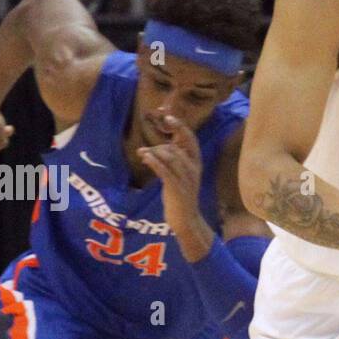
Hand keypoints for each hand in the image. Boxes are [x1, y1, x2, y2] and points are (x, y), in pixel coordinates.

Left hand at [137, 114, 210, 258]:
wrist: (186, 221)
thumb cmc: (180, 197)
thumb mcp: (180, 176)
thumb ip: (173, 161)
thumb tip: (156, 148)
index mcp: (196, 164)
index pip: (191, 140)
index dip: (180, 127)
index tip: (168, 117)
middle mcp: (193, 170)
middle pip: (176, 148)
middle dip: (159, 147)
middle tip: (145, 152)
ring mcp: (186, 180)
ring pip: (171, 157)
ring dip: (154, 152)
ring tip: (142, 154)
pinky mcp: (177, 189)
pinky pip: (165, 171)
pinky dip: (155, 162)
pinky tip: (145, 157)